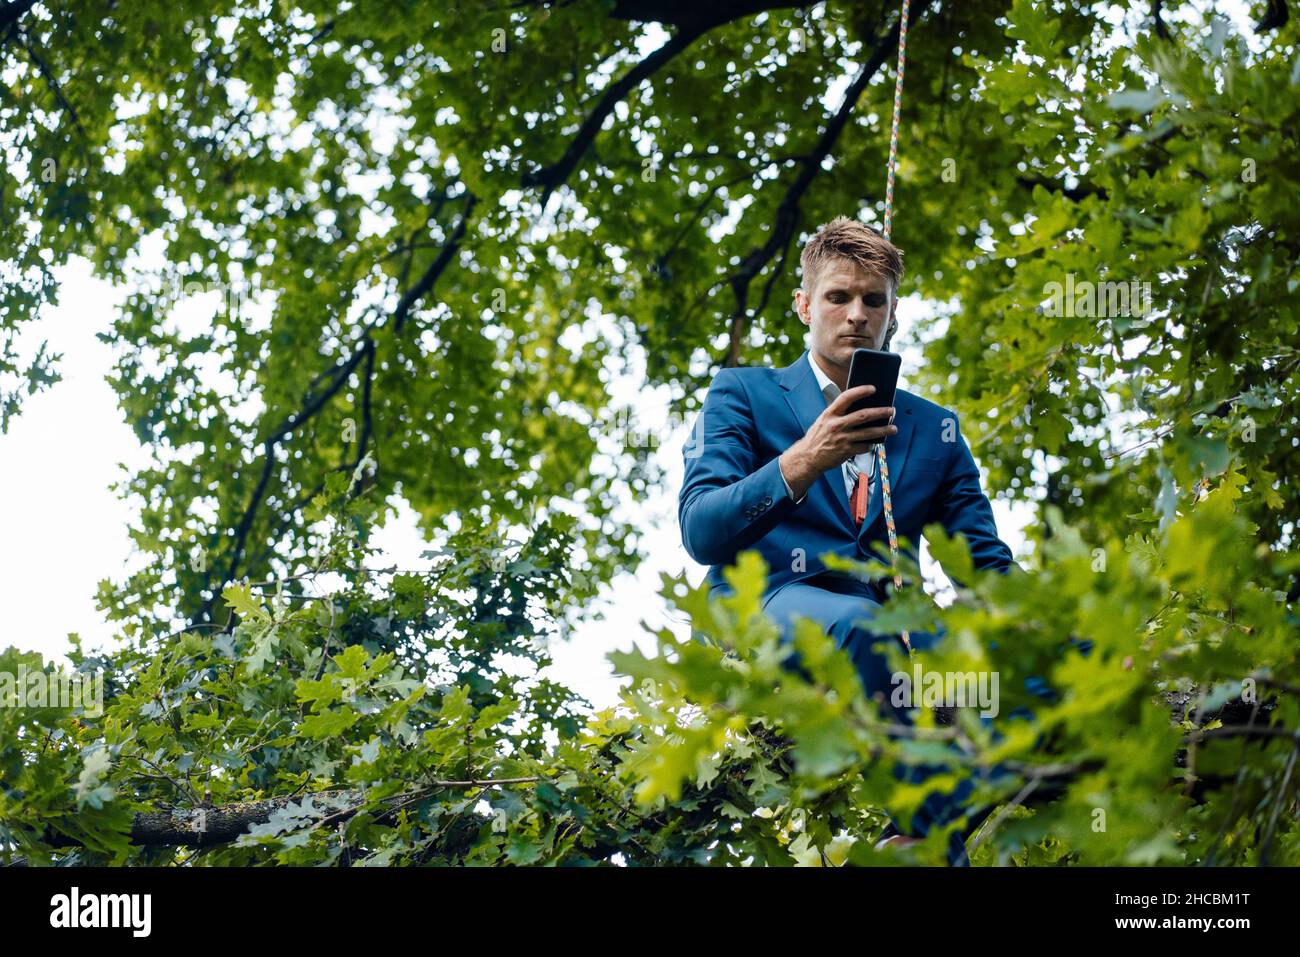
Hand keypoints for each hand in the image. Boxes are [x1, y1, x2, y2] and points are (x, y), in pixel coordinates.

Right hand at [779, 385, 896, 499]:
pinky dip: (871, 444)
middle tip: (891, 410)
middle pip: (863, 415)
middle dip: (880, 412)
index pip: (846, 397)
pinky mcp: (846, 451)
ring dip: (883, 430)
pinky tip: (876, 442)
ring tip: (893, 428)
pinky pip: (864, 446)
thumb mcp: (824, 420)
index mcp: (830, 414)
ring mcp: (842, 439)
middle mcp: (836, 425)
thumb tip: (860, 407)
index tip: (873, 388)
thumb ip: (839, 413)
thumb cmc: (818, 437)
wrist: (808, 457)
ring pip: (868, 433)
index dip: (861, 391)